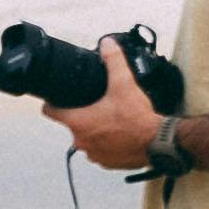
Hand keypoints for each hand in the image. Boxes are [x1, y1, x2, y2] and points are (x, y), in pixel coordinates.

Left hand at [53, 70, 168, 172]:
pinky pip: (101, 151)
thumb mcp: (124, 84)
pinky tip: (119, 134)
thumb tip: (107, 44)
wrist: (157, 143)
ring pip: (87, 138)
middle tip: (98, 106)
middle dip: (82, 115)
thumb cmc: (138, 118)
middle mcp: (81, 141)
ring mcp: (93, 154)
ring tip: (111, 120)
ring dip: (95, 130)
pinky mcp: (107, 163)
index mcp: (78, 122)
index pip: (50, 111)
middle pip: (72, 124)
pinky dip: (107, 144)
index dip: (51, 103)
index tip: (56, 99)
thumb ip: (113, 62)